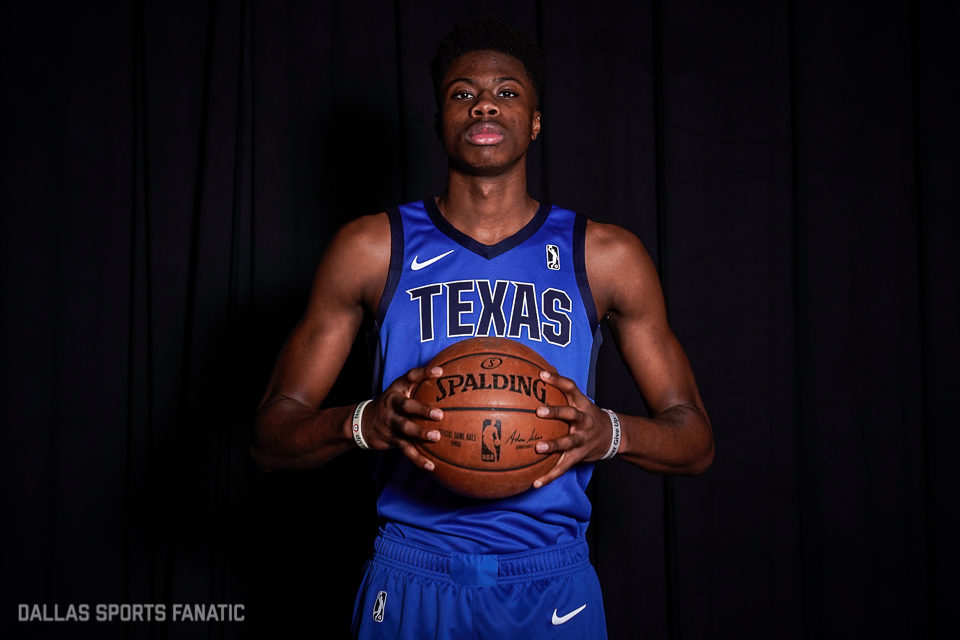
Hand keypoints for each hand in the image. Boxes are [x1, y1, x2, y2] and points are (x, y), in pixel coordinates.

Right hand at [356, 365, 444, 470]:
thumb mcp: (400, 390)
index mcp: (397, 390)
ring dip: (420, 433)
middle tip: (439, 414)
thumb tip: (448, 374)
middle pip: (406, 406)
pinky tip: (431, 465)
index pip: (410, 377)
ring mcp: (391, 423)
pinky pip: (406, 450)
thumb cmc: (392, 404)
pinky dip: (418, 459)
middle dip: (421, 409)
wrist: (363, 423)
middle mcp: (392, 405)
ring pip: (405, 428)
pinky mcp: (392, 439)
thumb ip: (420, 383)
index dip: (424, 373)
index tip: (440, 372)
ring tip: (436, 437)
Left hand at [531, 370, 612, 487]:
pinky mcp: (580, 456)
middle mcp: (583, 420)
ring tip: (538, 448)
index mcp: (582, 404)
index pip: (570, 388)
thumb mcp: (580, 400)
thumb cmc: (588, 414)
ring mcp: (583, 439)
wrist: (614, 435)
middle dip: (555, 412)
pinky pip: (564, 466)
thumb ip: (562, 388)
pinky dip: (550, 475)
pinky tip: (535, 483)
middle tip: (538, 411)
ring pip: (569, 442)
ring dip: (554, 445)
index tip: (541, 374)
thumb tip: (542, 368)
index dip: (557, 380)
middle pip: (571, 414)